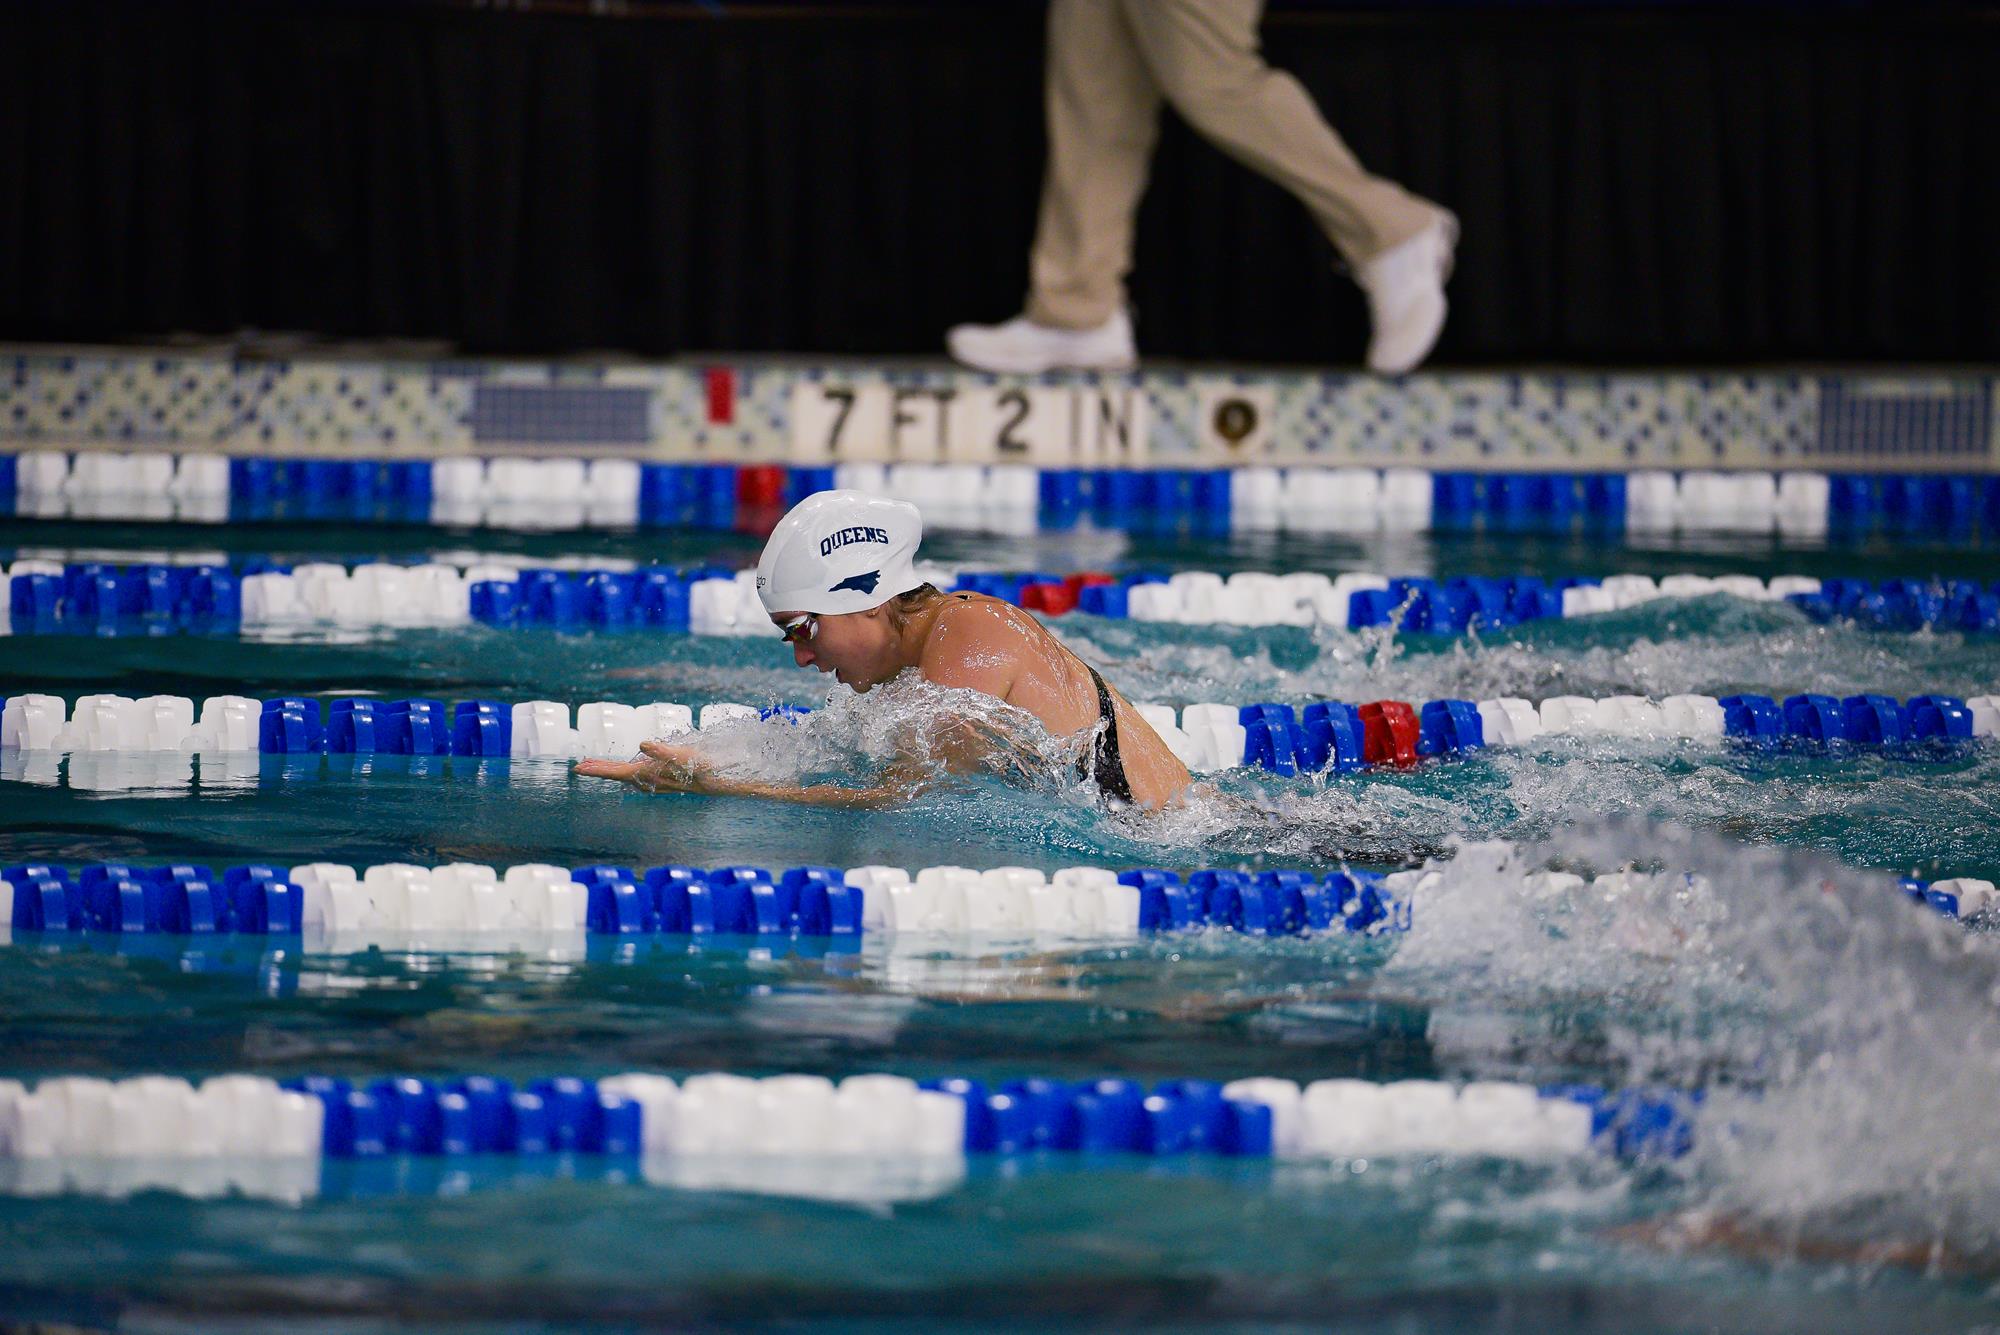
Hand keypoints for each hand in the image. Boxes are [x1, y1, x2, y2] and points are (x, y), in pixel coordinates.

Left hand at [574, 740, 712, 793]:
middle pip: (616, 774)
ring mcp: (653, 780)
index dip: (596, 769)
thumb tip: (642, 744)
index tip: (578, 768)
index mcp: (647, 774)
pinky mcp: (659, 777)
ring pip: (624, 774)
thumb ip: (662, 750)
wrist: (717, 780)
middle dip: (598, 769)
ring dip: (609, 769)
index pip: (615, 772)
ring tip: (595, 764)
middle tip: (580, 766)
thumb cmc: (700, 766)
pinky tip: (626, 766)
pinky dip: (623, 769)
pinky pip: (634, 773)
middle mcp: (647, 780)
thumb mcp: (682, 755)